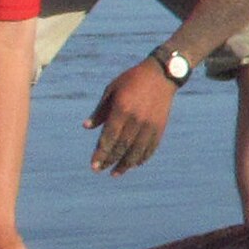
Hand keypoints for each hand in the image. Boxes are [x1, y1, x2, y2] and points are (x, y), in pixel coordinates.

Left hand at [88, 58, 178, 174]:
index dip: (101, 153)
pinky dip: (143, 157)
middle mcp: (137, 119)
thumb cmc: (132, 80)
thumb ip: (100, 110)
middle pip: (121, 146)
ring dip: (126, 164)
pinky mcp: (160, 126)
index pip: (109, 137)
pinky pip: (151, 147)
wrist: (162, 74)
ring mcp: (150, 124)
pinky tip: (135, 164)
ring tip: (116, 173)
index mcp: (122, 109)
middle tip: (99, 170)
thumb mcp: (111, 90)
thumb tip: (87, 127)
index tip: (94, 165)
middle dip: (110, 160)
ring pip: (137, 150)